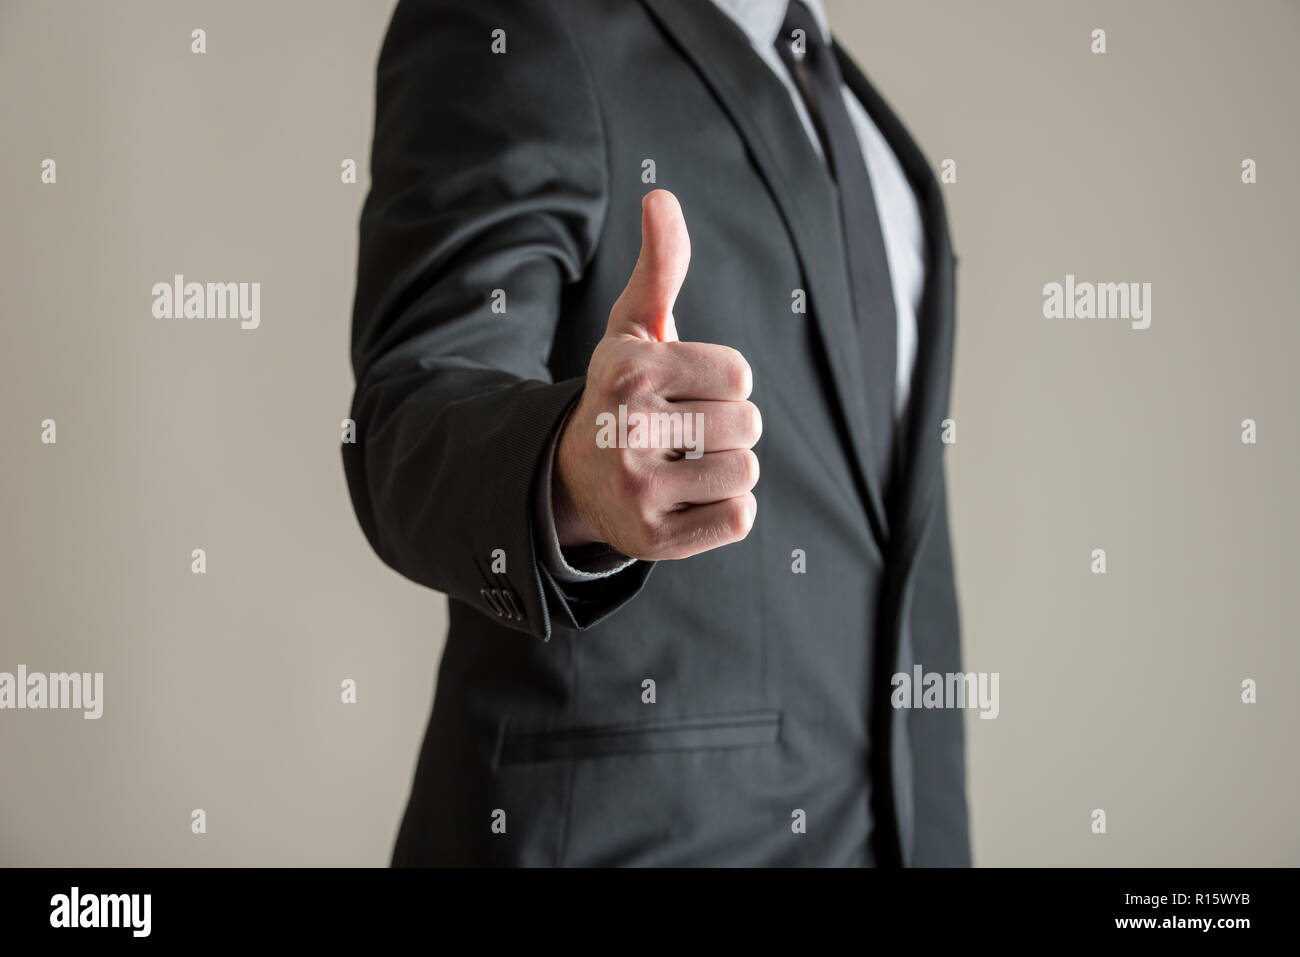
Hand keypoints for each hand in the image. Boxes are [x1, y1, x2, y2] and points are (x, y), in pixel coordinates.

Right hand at [552, 189, 760, 560]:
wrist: (574, 478)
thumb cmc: (625, 393)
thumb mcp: (634, 329)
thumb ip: (660, 267)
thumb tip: (660, 195)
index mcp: (628, 370)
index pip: (740, 376)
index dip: (725, 383)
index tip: (687, 390)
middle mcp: (626, 429)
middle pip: (748, 425)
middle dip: (728, 427)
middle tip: (686, 433)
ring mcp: (637, 490)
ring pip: (745, 472)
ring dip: (727, 468)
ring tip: (685, 465)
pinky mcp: (653, 540)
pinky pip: (739, 518)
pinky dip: (726, 511)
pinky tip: (687, 500)